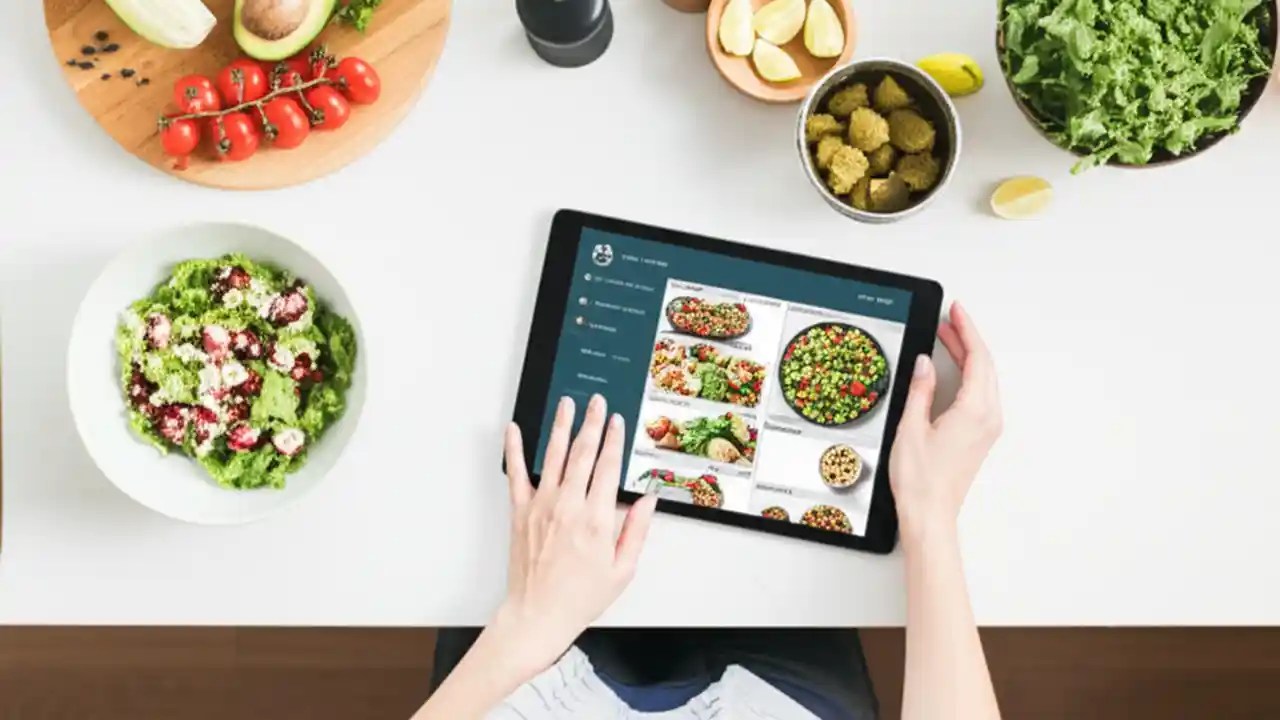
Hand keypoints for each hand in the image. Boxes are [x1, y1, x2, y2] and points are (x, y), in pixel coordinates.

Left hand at [497, 394, 658, 671]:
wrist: (538, 614)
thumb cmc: (579, 597)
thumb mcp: (623, 570)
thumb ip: (637, 531)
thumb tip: (648, 501)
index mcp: (597, 519)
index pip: (609, 467)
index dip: (615, 440)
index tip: (618, 421)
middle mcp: (568, 506)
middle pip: (583, 453)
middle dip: (592, 423)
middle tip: (597, 402)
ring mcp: (542, 506)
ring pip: (553, 456)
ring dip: (561, 426)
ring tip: (567, 404)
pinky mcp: (520, 512)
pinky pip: (516, 474)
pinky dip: (514, 450)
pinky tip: (513, 430)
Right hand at [890, 303, 1002, 540]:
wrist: (930, 515)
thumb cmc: (921, 480)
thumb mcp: (912, 426)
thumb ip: (920, 389)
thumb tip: (923, 364)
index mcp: (975, 411)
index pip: (978, 358)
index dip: (967, 329)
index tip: (957, 310)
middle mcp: (988, 418)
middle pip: (984, 366)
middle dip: (966, 339)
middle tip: (948, 320)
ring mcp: (986, 428)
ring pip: (983, 380)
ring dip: (967, 357)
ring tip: (947, 338)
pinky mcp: (979, 436)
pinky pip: (980, 395)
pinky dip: (967, 375)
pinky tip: (952, 370)